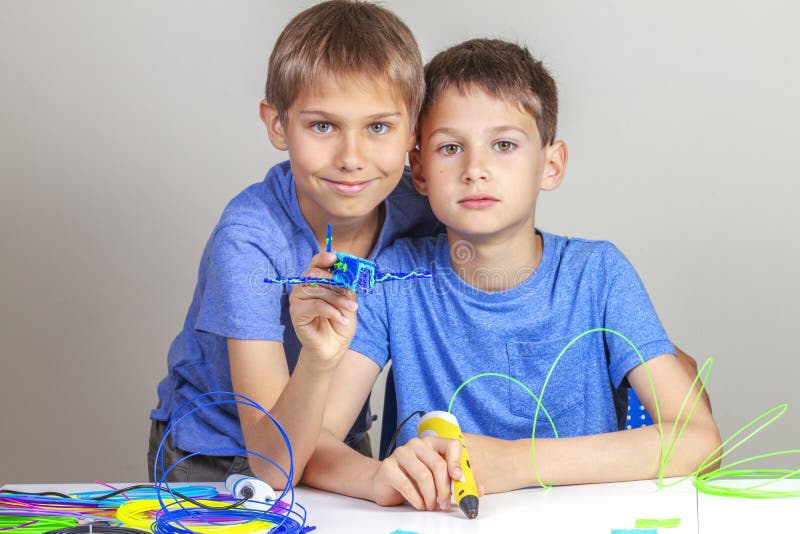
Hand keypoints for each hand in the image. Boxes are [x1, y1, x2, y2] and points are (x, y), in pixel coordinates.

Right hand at [289, 252, 357, 368]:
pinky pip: (315, 305)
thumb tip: (351, 273)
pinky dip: (332, 311)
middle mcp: (303, 287)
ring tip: (351, 309)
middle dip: (336, 282)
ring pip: (317, 290)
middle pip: (315, 274)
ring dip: (337, 299)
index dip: (324, 258)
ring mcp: (297, 300)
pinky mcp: (296, 313)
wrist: (333, 347)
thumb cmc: (339, 322)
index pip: (315, 264)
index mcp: (315, 281)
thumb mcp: (348, 301)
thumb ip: (347, 286)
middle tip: (350, 293)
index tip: (335, 258)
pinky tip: (342, 319)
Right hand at [370, 435, 463, 510]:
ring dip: (431, 496)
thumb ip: (457, 482)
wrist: (385, 483)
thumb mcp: (437, 479)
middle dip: (445, 489)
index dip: (457, 462)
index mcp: (432, 443)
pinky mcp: (388, 467)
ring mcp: (401, 453)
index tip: (458, 478)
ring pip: (424, 476)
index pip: (451, 444)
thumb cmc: (414, 480)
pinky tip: (420, 505)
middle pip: (438, 464)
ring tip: (431, 506)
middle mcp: (416, 444)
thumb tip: (479, 490)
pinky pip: (407, 485)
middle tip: (446, 504)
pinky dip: (417, 500)